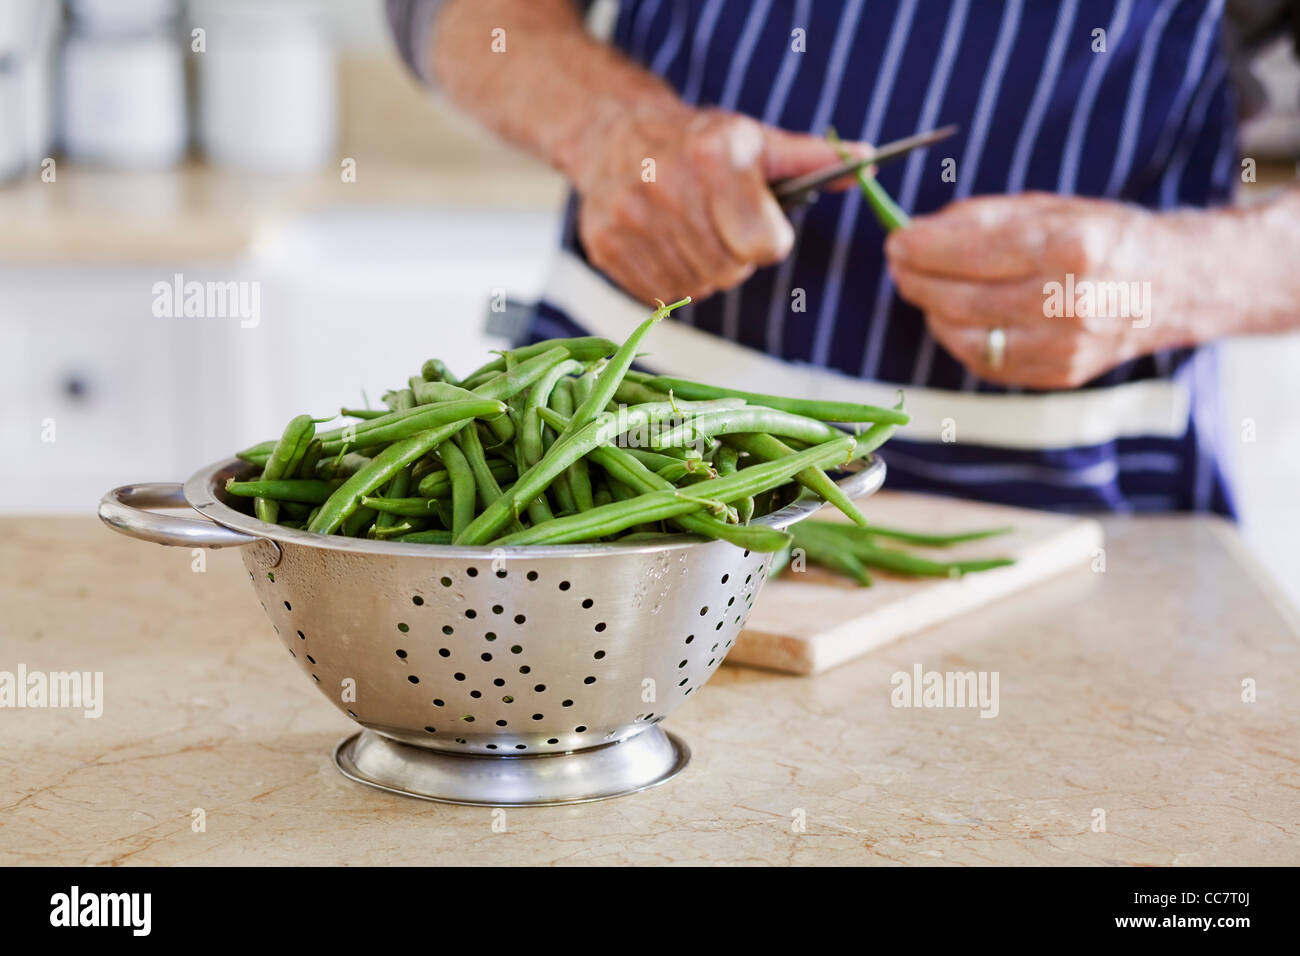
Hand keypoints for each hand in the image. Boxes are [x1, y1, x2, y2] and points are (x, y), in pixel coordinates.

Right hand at [570, 104, 869, 303]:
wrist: (613, 133)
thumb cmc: (698, 142)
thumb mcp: (755, 140)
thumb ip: (811, 158)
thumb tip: (869, 162)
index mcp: (715, 155)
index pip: (763, 244)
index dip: (770, 240)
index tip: (761, 224)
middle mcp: (667, 186)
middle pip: (731, 271)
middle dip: (736, 256)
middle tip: (722, 226)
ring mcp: (630, 219)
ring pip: (696, 287)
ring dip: (705, 271)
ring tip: (694, 235)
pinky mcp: (605, 245)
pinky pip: (659, 293)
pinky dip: (671, 279)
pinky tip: (666, 245)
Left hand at [885, 193, 1199, 388]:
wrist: (1172, 286)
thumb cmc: (1103, 238)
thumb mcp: (1051, 208)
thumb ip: (982, 218)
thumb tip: (918, 231)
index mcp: (1071, 247)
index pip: (973, 251)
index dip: (924, 248)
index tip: (896, 240)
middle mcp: (1069, 302)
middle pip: (962, 299)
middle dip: (917, 279)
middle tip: (899, 263)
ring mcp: (1064, 346)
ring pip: (966, 336)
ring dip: (931, 311)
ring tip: (921, 287)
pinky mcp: (1057, 374)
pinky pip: (985, 361)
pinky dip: (957, 338)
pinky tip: (951, 316)